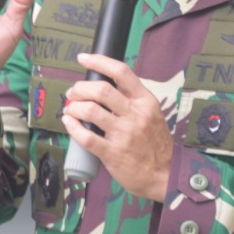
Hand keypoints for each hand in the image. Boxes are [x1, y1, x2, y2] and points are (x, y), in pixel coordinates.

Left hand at [61, 53, 173, 201]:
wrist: (164, 175)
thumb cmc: (155, 145)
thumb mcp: (152, 115)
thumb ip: (133, 100)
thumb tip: (105, 86)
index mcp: (145, 101)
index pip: (121, 72)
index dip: (99, 61)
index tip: (84, 58)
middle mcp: (135, 114)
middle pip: (101, 89)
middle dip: (80, 88)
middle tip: (73, 93)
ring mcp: (124, 134)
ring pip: (90, 110)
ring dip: (74, 106)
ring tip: (71, 108)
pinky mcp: (112, 153)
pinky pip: (86, 136)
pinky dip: (72, 127)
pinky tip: (69, 122)